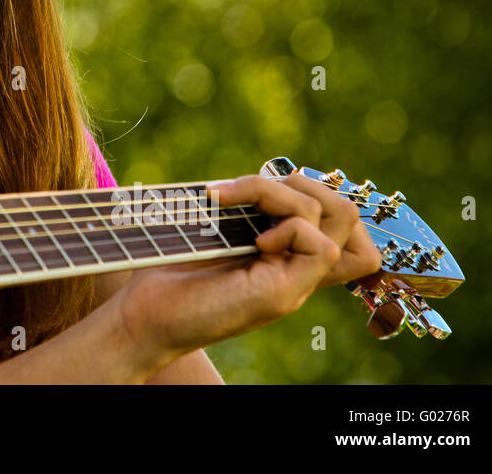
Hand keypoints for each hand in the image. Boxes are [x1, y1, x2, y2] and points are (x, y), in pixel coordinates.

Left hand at [111, 172, 381, 369]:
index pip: (341, 220)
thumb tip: (268, 175)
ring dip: (283, 194)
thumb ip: (245, 208)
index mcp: (285, 253)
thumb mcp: (213, 228)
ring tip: (235, 207)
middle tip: (245, 194)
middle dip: (299, 183)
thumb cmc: (169, 269)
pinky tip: (253, 241)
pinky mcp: (284, 294)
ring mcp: (296, 283)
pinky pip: (323, 246)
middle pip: (346, 211)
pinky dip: (289, 227)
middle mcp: (298, 268)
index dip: (314, 189)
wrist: (145, 316)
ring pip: (339, 216)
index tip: (258, 189)